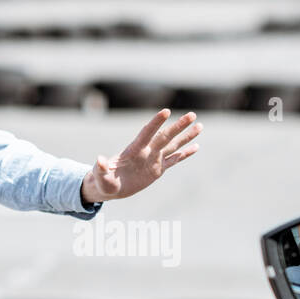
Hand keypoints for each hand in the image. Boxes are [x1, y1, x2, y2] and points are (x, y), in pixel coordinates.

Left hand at [80, 109, 201, 203]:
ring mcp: (153, 159)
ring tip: (200, 126)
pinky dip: (185, 154)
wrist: (109, 186)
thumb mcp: (100, 177)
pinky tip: (196, 147)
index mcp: (133, 151)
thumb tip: (99, 160)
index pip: (146, 134)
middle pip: (165, 136)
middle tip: (192, 114)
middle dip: (178, 126)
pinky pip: (174, 160)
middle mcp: (146, 152)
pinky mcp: (158, 169)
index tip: (166, 112)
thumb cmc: (102, 181)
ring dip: (186, 136)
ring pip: (173, 145)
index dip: (155, 123)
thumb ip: (101, 169)